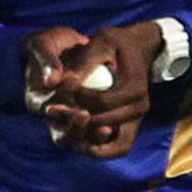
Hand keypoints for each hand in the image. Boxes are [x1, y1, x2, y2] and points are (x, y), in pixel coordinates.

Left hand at [24, 22, 163, 159]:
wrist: (137, 50)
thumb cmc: (116, 44)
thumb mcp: (101, 42)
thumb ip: (84, 62)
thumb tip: (63, 81)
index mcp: (135, 87)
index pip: (101, 102)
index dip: (77, 98)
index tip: (59, 89)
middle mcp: (140, 107)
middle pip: (103, 124)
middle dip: (74, 119)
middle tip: (51, 109)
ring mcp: (137, 120)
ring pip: (110, 143)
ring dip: (84, 138)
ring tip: (61, 127)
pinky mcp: (132, 127)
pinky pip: (118, 148)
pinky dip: (99, 149)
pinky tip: (76, 139)